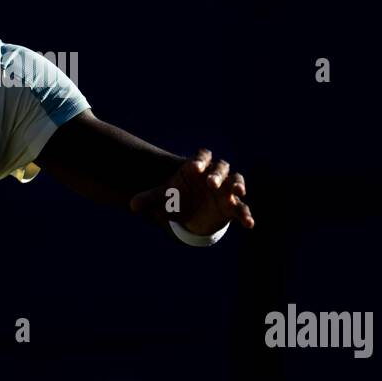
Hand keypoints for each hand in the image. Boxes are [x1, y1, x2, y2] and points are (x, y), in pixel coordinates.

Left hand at [129, 149, 253, 234]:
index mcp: (197, 167)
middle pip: (221, 168)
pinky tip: (249, 223)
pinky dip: (246, 214)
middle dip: (217, 175)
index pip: (202, 157)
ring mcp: (227, 189)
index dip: (199, 160)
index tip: (193, 168)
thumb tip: (132, 205)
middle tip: (210, 183)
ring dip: (238, 185)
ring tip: (239, 192)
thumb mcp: (164, 198)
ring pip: (237, 181)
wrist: (191, 212)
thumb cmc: (178, 197)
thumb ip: (149, 199)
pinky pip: (242, 207)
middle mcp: (215, 175)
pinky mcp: (233, 205)